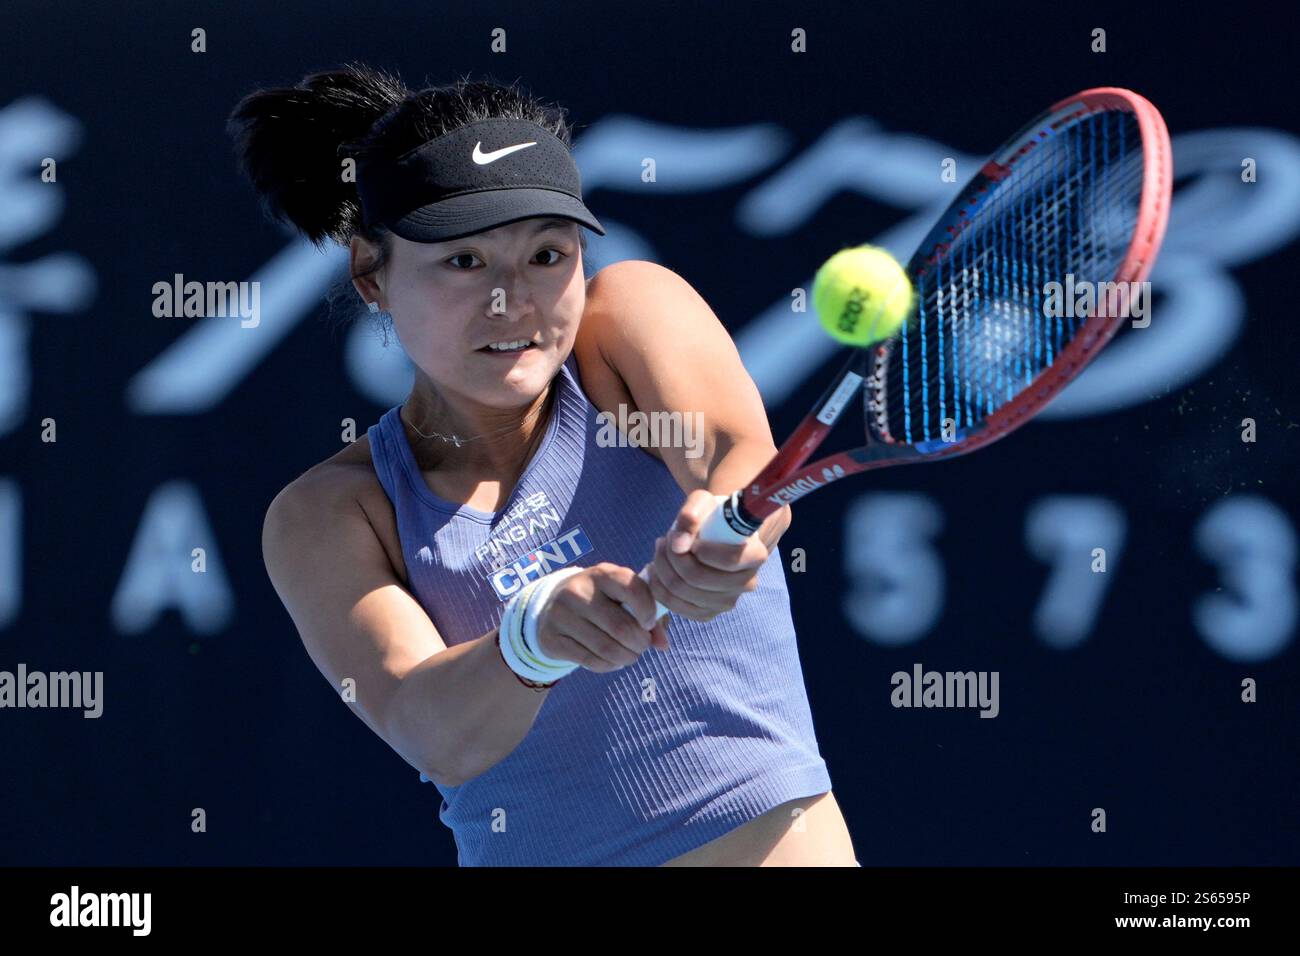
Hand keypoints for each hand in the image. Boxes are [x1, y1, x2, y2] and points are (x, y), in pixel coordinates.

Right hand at [534, 563, 670, 672]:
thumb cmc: (601, 600)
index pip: (633, 589)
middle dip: (640, 643)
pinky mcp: (552, 638)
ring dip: (627, 657)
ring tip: (630, 655)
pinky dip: (609, 665)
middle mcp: (578, 590)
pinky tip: (613, 660)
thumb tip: (663, 645)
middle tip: (642, 645)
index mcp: (602, 574)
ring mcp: (561, 614)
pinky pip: (590, 661)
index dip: (648, 611)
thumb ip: (650, 615)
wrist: (552, 605)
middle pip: (622, 627)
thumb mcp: (622, 596)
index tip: (649, 623)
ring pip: (606, 648)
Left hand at [646, 489, 791, 621]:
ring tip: (661, 550)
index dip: (700, 549)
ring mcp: (728, 602)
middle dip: (672, 557)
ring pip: (683, 592)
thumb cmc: (712, 518)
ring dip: (662, 569)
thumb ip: (691, 515)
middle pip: (698, 578)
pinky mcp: (709, 613)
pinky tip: (658, 569)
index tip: (685, 535)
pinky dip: (660, 588)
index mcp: (755, 555)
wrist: (715, 536)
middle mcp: (746, 583)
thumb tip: (678, 545)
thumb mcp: (703, 503)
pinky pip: (677, 607)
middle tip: (665, 540)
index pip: (729, 560)